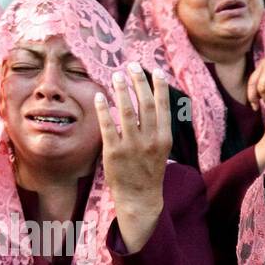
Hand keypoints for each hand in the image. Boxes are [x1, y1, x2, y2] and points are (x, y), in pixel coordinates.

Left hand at [95, 62, 169, 251]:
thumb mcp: (161, 151)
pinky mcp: (114, 152)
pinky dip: (104, 109)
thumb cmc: (149, 172)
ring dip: (122, 90)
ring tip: (117, 76)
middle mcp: (150, 140)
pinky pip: (108, 126)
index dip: (159, 87)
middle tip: (132, 66)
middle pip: (146, 104)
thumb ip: (157, 129)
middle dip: (139, 82)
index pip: (163, 107)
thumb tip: (152, 104)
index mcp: (164, 139)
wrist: (140, 198)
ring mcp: (132, 146)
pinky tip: (101, 96)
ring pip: (127, 111)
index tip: (155, 71)